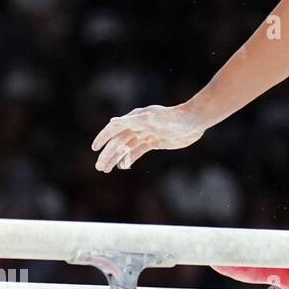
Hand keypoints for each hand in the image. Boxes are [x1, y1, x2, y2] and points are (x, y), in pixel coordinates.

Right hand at [91, 103, 207, 172]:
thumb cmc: (173, 118)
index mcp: (135, 119)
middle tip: (99, 167)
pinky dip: (130, 158)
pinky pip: (138, 151)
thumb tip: (112, 122)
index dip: (103, 137)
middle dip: (108, 154)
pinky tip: (124, 166)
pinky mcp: (155, 142)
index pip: (114, 129)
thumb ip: (132, 121)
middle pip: (119, 141)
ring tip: (106, 169)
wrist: (194, 121)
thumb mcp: (152, 119)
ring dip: (116, 158)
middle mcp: (138, 126)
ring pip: (127, 148)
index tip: (94, 148)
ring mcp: (146, 134)